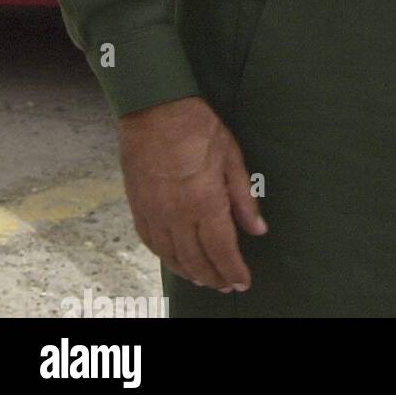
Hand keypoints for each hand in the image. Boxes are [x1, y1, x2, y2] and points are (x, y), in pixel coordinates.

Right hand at [118, 95, 266, 293]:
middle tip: (227, 285)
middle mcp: (176, 215)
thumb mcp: (231, 156)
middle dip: (214, 276)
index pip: (221, 249)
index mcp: (204, 202)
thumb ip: (243, 197)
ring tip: (206, 279)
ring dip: (190, 273)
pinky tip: (177, 260)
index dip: (233, 270)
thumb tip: (258, 229)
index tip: (243, 282)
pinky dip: (166, 257)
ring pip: (172, 257)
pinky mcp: (137, 207)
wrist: (154, 109)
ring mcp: (153, 214)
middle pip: (196, 260)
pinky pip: (151, 243)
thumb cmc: (197, 126)